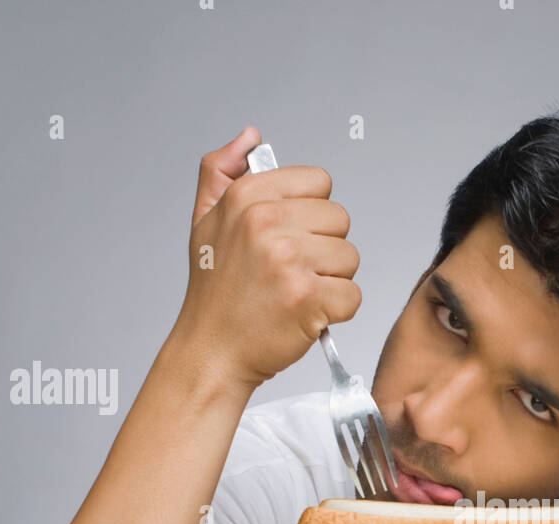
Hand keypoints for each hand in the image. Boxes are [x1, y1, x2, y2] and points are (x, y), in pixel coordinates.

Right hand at [174, 126, 362, 386]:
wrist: (212, 351)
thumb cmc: (215, 292)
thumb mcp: (205, 220)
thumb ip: (223, 171)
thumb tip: (251, 136)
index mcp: (247, 195)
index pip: (320, 182)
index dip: (312, 213)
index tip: (289, 237)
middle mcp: (267, 221)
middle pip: (340, 219)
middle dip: (324, 248)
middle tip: (291, 272)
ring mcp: (288, 260)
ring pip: (349, 258)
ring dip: (331, 281)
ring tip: (297, 294)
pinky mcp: (308, 298)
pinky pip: (353, 295)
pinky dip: (336, 311)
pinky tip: (306, 315)